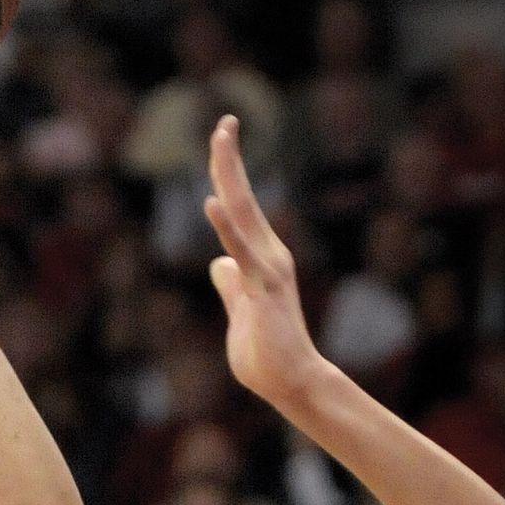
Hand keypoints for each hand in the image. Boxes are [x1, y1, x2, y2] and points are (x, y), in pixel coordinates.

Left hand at [203, 115, 324, 409]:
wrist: (292, 383)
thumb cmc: (267, 354)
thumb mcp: (239, 313)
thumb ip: (230, 286)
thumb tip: (217, 265)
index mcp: (260, 258)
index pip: (239, 208)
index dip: (228, 174)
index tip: (223, 137)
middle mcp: (268, 255)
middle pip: (242, 197)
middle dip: (230, 159)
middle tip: (225, 121)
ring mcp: (267, 268)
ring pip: (243, 213)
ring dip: (231, 175)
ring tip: (222, 138)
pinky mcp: (262, 288)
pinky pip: (241, 252)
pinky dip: (226, 227)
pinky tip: (212, 202)